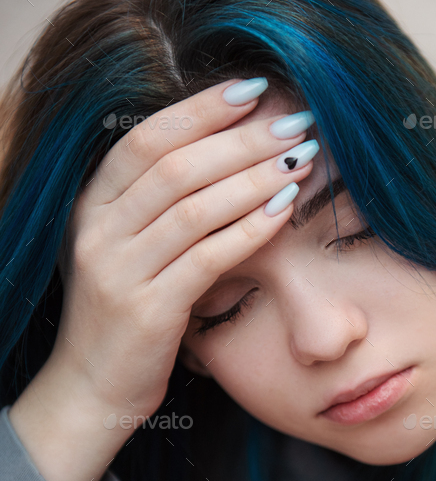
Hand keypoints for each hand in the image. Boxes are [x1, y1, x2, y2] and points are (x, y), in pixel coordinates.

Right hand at [9, 78, 315, 480]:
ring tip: (299, 161)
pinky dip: (249, 229)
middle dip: (241, 139)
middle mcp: (98, 232)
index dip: (201, 110)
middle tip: (294, 124)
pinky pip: (207, 257)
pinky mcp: (148, 312)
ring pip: (193, 207)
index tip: (252, 90)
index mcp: (91, 208)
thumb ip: (157, 209)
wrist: (91, 390)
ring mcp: (118, 271)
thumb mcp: (125, 253)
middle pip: (175, 166)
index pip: (145, 139)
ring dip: (253, 178)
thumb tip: (225, 158)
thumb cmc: (121, 318)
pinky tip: (282, 211)